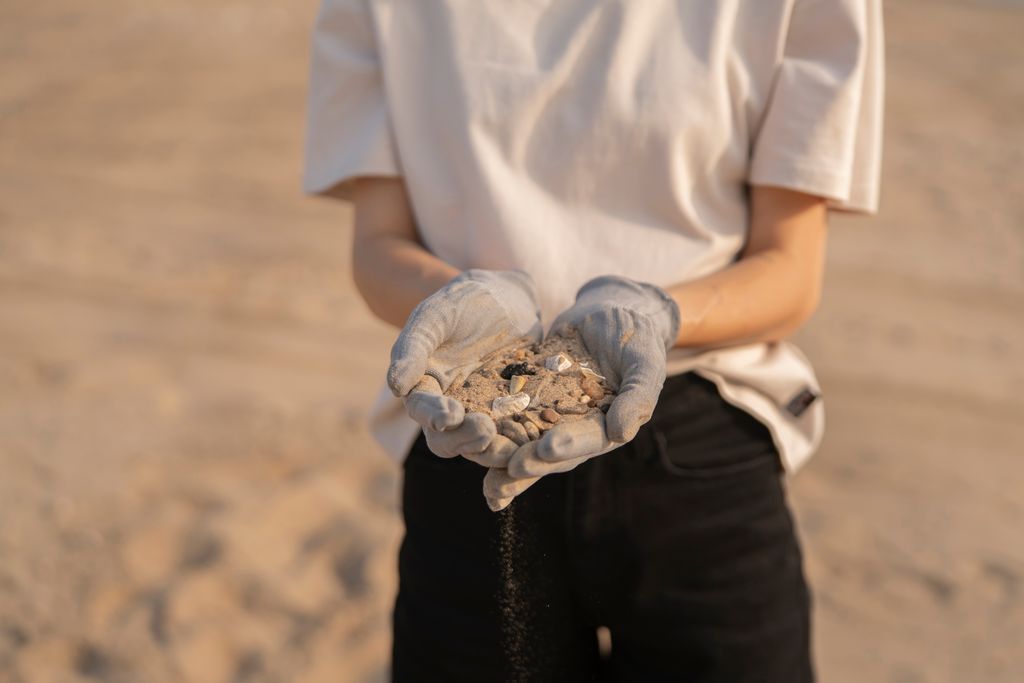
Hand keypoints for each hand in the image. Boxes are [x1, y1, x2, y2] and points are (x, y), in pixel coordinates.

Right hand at [387, 269, 542, 460]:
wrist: (508, 297)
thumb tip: (395, 387)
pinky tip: (538, 439)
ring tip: (513, 446)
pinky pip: (518, 432)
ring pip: (484, 444)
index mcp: (426, 386)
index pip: (423, 409)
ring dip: (496, 450)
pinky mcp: (515, 413)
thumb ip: (414, 346)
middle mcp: (452, 407)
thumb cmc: (463, 300)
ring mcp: (485, 413)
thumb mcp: (437, 313)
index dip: (434, 416)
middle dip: (465, 439)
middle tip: (486, 431)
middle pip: (449, 439)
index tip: (450, 417)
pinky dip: (526, 441)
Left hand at [483, 275, 679, 510]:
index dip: (568, 446)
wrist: (610, 310)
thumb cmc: (636, 334)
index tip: (547, 448)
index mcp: (608, 427)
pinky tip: (463, 430)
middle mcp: (576, 429)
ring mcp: (550, 415)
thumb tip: (622, 434)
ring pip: (523, 439)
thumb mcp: (644, 360)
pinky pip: (506, 414)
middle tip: (506, 467)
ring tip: (479, 463)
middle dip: (529, 461)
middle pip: (551, 451)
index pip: (588, 441)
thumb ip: (637, 396)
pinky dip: (488, 423)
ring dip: (503, 454)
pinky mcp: (528, 398)